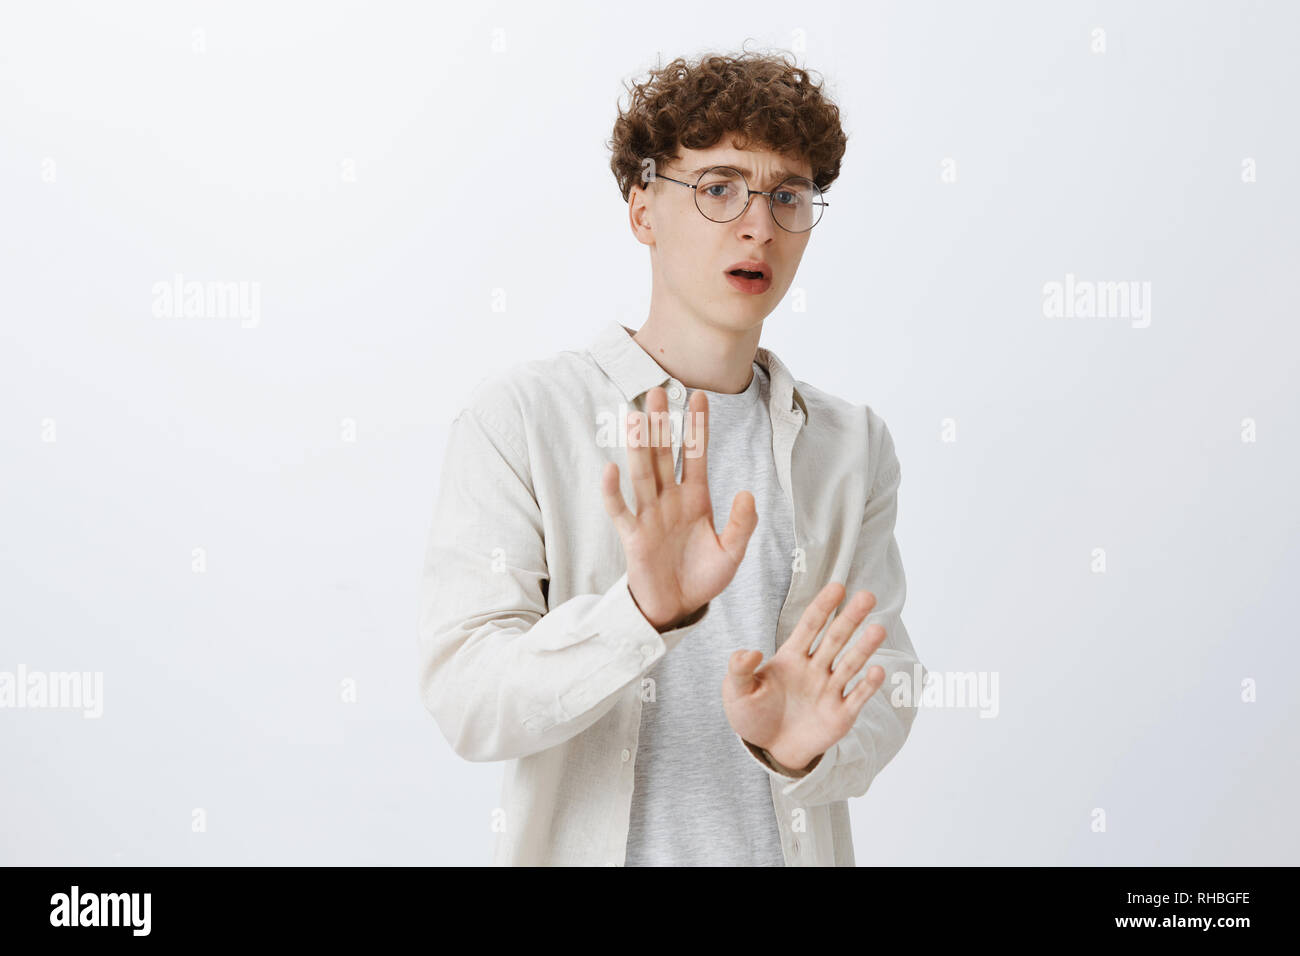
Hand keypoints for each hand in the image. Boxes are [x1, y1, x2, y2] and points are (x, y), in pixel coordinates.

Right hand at [601, 385, 756, 630]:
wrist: (679, 608)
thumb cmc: (703, 577)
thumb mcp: (732, 552)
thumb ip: (741, 524)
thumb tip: (747, 493)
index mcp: (696, 498)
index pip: (696, 454)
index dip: (697, 427)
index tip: (699, 396)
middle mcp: (670, 500)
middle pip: (664, 454)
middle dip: (662, 424)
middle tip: (657, 390)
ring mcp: (649, 515)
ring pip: (642, 473)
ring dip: (638, 446)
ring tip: (634, 417)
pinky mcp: (633, 536)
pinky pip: (621, 511)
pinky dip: (614, 492)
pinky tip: (611, 470)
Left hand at [722, 582, 888, 769]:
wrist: (769, 748)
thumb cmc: (752, 715)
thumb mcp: (736, 691)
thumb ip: (740, 670)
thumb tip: (750, 651)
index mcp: (791, 657)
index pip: (810, 626)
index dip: (823, 606)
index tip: (837, 587)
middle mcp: (815, 669)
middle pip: (835, 639)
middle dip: (850, 618)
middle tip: (868, 596)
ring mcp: (830, 690)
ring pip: (850, 664)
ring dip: (864, 647)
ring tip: (878, 629)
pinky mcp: (841, 714)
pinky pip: (857, 697)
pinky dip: (868, 685)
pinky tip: (877, 670)